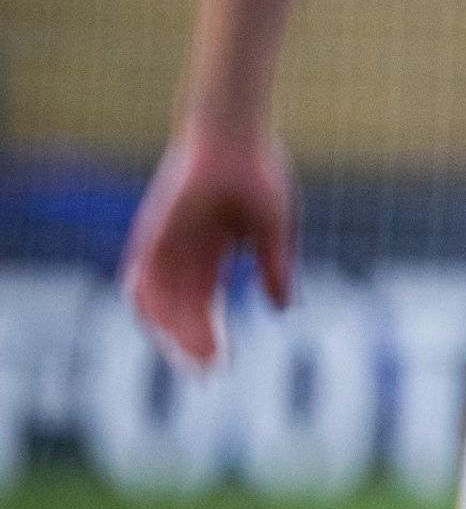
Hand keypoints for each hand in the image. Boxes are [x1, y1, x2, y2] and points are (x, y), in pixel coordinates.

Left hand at [122, 126, 296, 367]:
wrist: (235, 135)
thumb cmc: (258, 171)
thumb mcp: (275, 229)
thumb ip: (274, 268)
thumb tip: (280, 310)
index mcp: (215, 252)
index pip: (208, 304)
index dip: (214, 334)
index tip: (224, 364)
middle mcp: (185, 252)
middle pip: (184, 309)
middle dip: (195, 341)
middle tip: (207, 373)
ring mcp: (167, 243)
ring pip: (161, 300)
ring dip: (173, 332)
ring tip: (191, 357)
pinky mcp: (154, 231)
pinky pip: (142, 275)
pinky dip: (148, 304)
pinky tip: (160, 329)